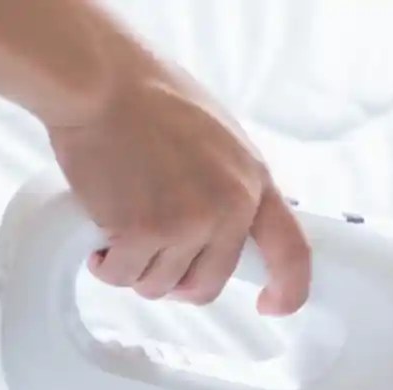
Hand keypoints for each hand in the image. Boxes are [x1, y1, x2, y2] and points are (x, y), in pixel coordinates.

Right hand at [45, 59, 308, 313]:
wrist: (102, 81)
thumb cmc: (151, 99)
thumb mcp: (220, 139)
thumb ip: (231, 186)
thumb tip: (229, 229)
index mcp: (253, 182)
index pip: (292, 252)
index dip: (288, 289)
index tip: (273, 305)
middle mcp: (227, 208)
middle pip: (207, 284)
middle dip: (176, 280)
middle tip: (151, 255)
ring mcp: (185, 222)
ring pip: (159, 284)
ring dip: (135, 268)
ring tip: (120, 227)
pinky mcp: (140, 230)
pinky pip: (121, 275)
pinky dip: (106, 264)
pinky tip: (101, 236)